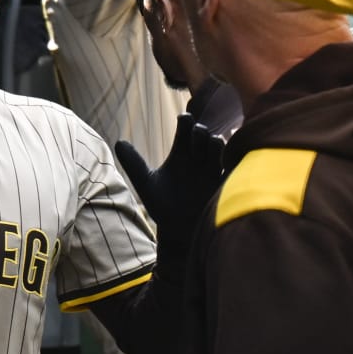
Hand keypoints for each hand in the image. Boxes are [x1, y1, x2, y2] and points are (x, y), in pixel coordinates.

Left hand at [115, 114, 225, 253]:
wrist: (180, 232)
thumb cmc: (163, 206)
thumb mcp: (147, 184)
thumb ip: (134, 164)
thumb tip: (118, 142)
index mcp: (180, 153)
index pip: (186, 126)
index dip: (186, 120)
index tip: (184, 121)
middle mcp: (197, 158)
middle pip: (202, 132)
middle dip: (199, 131)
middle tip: (194, 140)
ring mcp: (212, 170)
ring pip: (219, 144)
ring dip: (214, 143)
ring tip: (206, 151)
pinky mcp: (224, 184)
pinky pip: (233, 166)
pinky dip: (230, 160)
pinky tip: (222, 162)